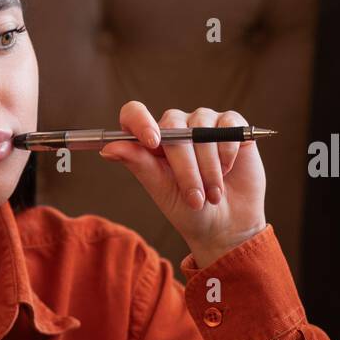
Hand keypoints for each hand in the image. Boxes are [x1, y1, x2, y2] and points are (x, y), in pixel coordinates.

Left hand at [99, 102, 267, 267]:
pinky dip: (227, 153)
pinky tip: (228, 170)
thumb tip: (107, 147)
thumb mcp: (161, 189)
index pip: (134, 114)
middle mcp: (176, 126)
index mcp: (151, 140)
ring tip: (213, 194)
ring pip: (201, 130)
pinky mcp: (231, 125)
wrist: (227, 225)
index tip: (152, 142)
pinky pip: (227, 127)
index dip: (140, 122)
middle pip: (173, 127)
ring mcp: (203, 123)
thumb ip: (138, 163)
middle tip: (195, 199)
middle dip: (185, 168)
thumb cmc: (189, 210)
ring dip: (209, 168)